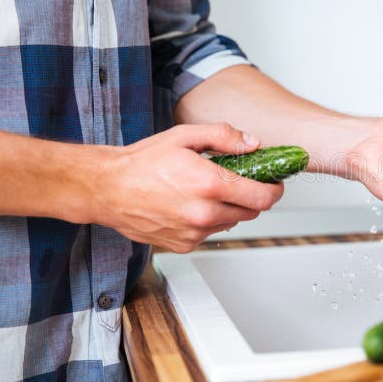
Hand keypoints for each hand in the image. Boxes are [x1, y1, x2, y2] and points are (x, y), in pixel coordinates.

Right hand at [92, 123, 283, 252]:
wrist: (108, 189)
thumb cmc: (142, 162)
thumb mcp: (184, 136)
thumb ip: (224, 136)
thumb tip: (253, 143)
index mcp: (210, 185)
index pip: (263, 197)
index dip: (274, 189)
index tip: (274, 182)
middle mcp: (205, 213)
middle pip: (252, 212)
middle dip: (252, 196)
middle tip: (240, 181)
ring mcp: (194, 233)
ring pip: (232, 222)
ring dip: (229, 208)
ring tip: (208, 190)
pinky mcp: (184, 244)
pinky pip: (210, 232)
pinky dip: (209, 220)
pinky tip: (191, 204)